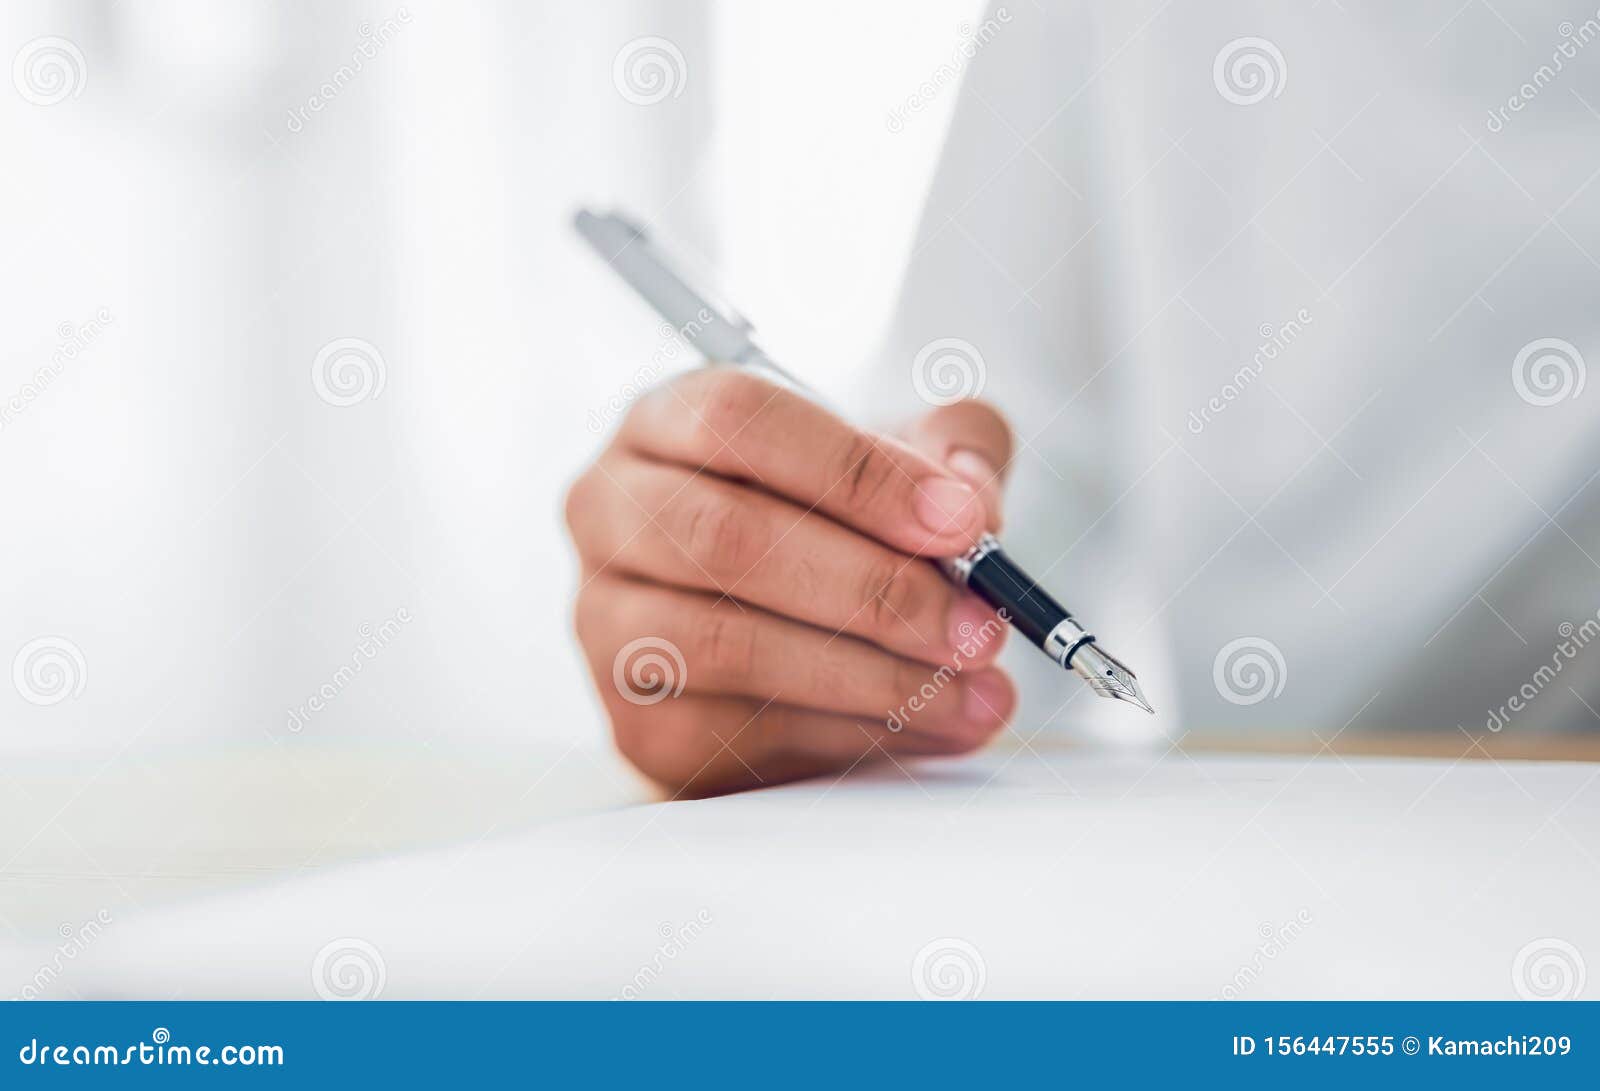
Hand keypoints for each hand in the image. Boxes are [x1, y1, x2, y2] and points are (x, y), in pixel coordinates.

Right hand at [565, 369, 1015, 795]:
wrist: (777, 633)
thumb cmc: (828, 518)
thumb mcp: (899, 452)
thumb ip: (951, 447)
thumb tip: (974, 499)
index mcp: (664, 419)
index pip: (739, 419)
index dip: (856, 472)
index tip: (961, 522)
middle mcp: (611, 510)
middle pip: (727, 538)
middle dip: (872, 587)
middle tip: (977, 623)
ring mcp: (608, 621)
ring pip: (729, 644)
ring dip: (869, 672)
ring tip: (970, 686)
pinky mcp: (638, 720)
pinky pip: (741, 731)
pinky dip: (852, 733)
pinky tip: (928, 725)